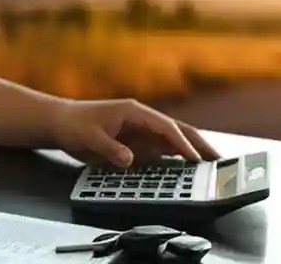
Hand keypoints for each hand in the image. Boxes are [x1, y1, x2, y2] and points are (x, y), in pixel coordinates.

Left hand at [49, 98, 221, 167]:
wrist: (61, 123)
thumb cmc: (74, 124)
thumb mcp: (89, 137)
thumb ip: (109, 148)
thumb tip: (129, 160)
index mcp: (134, 112)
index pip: (165, 127)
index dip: (182, 143)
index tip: (196, 159)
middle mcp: (142, 119)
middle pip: (177, 130)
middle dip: (198, 143)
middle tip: (219, 159)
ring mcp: (141, 130)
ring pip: (173, 140)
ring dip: (191, 151)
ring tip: (211, 165)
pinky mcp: (137, 141)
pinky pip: (161, 150)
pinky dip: (177, 157)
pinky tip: (188, 169)